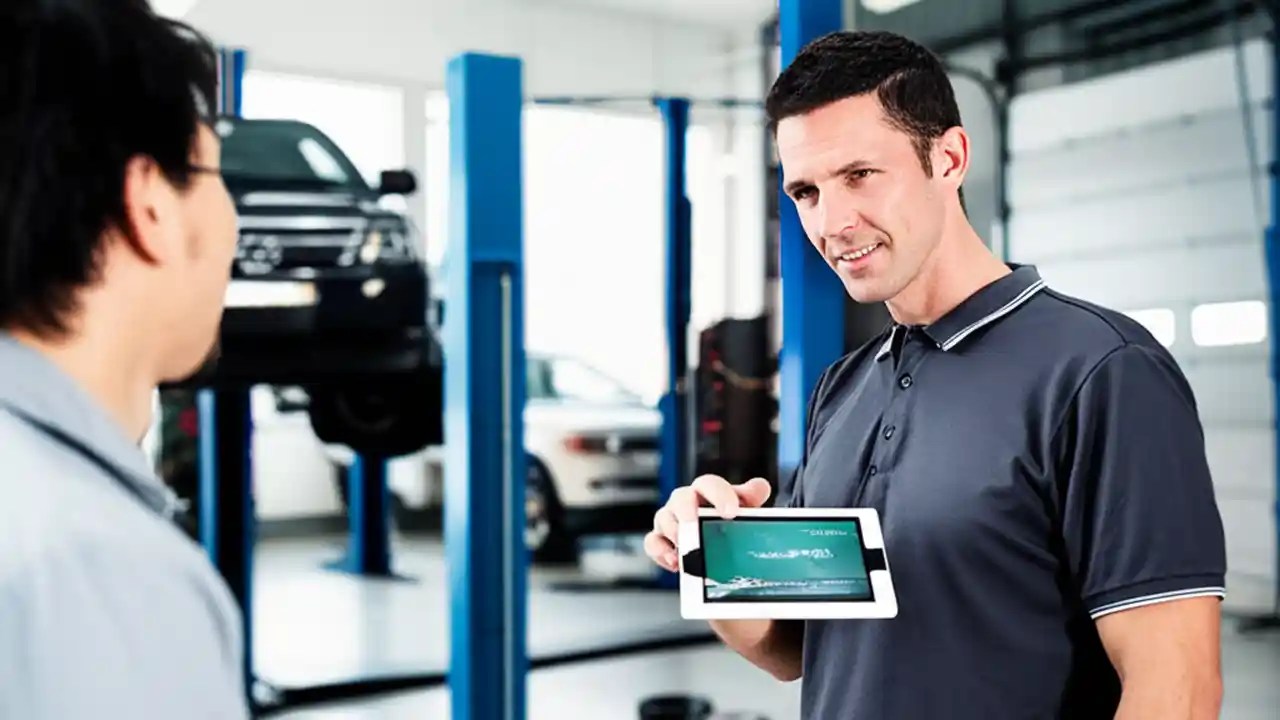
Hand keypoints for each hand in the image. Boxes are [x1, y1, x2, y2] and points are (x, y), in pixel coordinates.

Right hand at [644, 474, 772, 572]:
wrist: (716, 544)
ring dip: (674, 533)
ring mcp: (670, 520)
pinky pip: (653, 542)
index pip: (709, 484)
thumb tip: (761, 486)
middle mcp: (685, 502)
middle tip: (694, 523)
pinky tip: (675, 562)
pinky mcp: (660, 539)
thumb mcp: (742, 510)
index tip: (731, 511)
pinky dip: (661, 552)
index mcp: (706, 491)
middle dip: (686, 510)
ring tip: (686, 549)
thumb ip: (749, 498)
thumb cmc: (726, 522)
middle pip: (680, 497)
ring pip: (663, 518)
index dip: (719, 495)